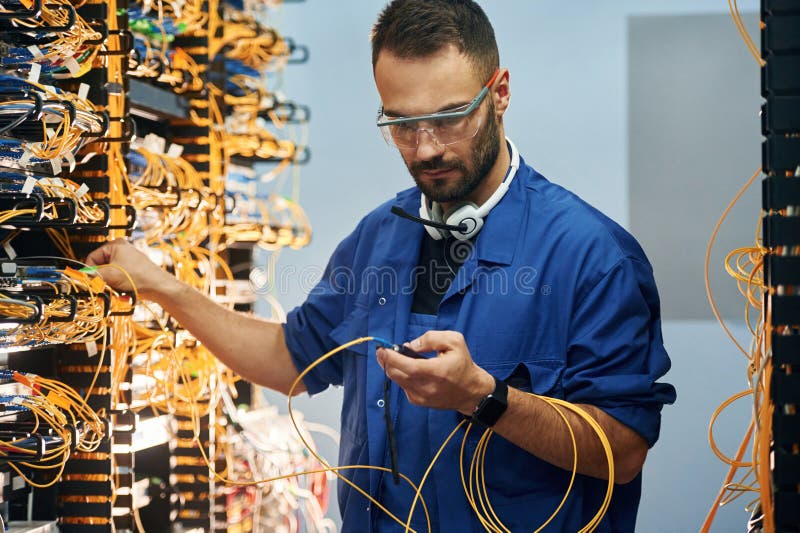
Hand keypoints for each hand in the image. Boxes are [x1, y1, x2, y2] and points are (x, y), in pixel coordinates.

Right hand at [85, 239, 173, 299]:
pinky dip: (119, 288)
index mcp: (115, 245)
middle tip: (106, 288)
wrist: (160, 288)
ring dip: (111, 286)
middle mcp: (121, 250)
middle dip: (102, 280)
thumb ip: (92, 275)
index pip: (92, 258)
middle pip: (101, 268)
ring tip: (119, 291)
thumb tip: (80, 277)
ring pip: (109, 276)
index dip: (90, 271)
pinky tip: (125, 293)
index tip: (90, 282)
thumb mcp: (110, 276)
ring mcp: (128, 261)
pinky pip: (118, 280)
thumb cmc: (140, 278)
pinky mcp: (133, 271)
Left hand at [376, 330, 494, 414]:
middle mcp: (427, 387)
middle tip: (383, 351)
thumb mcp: (454, 341)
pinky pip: (403, 387)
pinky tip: (408, 370)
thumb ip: (431, 339)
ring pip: (397, 381)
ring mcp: (421, 397)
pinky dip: (401, 376)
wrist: (471, 391)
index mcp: (436, 371)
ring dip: (393, 368)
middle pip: (396, 374)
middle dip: (386, 361)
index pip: (406, 366)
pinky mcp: (419, 402)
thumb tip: (410, 345)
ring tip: (395, 357)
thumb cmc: (463, 365)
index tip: (382, 349)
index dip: (391, 357)